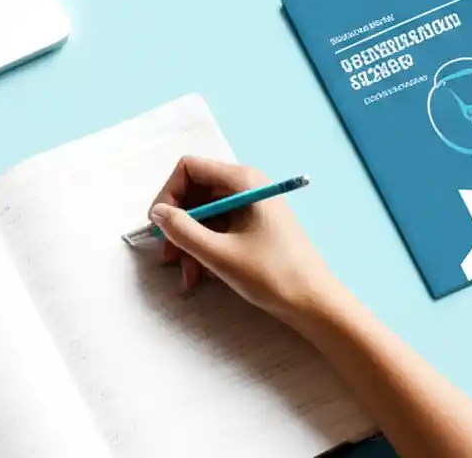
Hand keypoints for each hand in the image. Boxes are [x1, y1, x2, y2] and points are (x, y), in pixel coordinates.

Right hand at [148, 156, 344, 325]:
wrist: (315, 304)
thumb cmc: (272, 274)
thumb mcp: (220, 254)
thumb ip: (183, 230)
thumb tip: (156, 213)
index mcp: (242, 181)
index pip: (189, 168)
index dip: (169, 194)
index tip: (160, 226)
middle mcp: (245, 187)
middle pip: (194, 192)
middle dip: (177, 224)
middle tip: (168, 255)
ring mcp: (249, 207)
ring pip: (203, 215)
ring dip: (188, 242)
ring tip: (186, 274)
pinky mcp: (252, 227)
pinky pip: (217, 229)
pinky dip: (204, 249)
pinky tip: (200, 276)